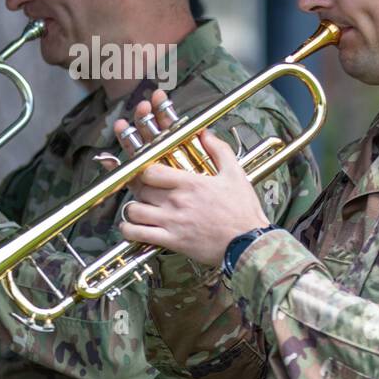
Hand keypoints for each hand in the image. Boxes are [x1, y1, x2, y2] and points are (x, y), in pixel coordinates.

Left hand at [113, 90, 268, 266]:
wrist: (248, 243)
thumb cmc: (242, 211)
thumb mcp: (235, 174)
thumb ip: (219, 150)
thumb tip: (206, 134)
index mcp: (190, 183)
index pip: (150, 170)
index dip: (143, 169)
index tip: (147, 172)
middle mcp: (177, 201)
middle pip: (139, 189)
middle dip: (137, 188)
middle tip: (143, 190)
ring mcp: (172, 222)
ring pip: (134, 211)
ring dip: (133, 209)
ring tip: (139, 208)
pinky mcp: (171, 242)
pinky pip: (138, 235)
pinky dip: (129, 231)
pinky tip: (133, 228)